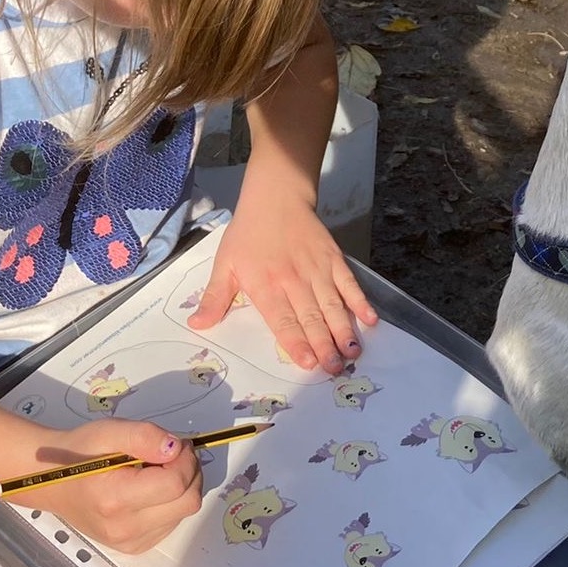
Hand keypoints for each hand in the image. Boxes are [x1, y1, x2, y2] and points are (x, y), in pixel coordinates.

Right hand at [14, 419, 202, 553]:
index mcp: (115, 499)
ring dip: (181, 487)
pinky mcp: (135, 546)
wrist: (52, 481)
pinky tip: (151, 489)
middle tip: (172, 454)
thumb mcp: (109, 431)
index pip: (175, 483)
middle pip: (187, 502)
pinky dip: (171, 503)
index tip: (175, 444)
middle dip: (189, 472)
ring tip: (156, 470)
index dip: (185, 458)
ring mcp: (130, 542)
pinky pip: (171, 523)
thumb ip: (145, 436)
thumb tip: (176, 448)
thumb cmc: (79, 453)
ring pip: (183, 513)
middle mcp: (124, 528)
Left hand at [187, 189, 377, 372]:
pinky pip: (349, 283)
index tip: (308, 363)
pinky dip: (360, 301)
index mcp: (265, 284)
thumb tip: (197, 326)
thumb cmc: (247, 233)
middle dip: (324, 345)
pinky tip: (370, 320)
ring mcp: (317, 269)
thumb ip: (214, 298)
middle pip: (311, 317)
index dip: (296, 343)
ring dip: (344, 330)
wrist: (276, 197)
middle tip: (335, 370)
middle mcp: (294, 280)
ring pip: (333, 305)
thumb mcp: (224, 264)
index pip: (282, 320)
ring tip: (353, 353)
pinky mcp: (334, 259)